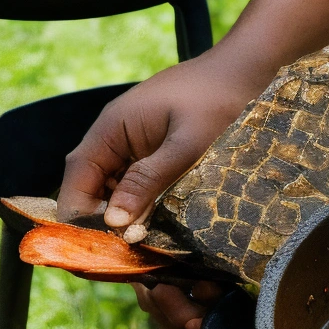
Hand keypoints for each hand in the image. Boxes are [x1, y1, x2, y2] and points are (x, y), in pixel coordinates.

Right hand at [57, 49, 268, 328]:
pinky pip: (138, 185)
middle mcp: (115, 137)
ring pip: (115, 193)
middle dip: (104, 228)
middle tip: (129, 263)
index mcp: (112, 129)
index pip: (76, 183)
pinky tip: (164, 230)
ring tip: (147, 253)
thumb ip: (149, 180)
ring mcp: (135, 144)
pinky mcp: (155, 151)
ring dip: (127, 221)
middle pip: (91, 193)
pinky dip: (146, 207)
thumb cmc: (222, 97)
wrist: (253, 66)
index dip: (80, 222)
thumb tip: (112, 223)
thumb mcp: (188, 143)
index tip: (101, 256)